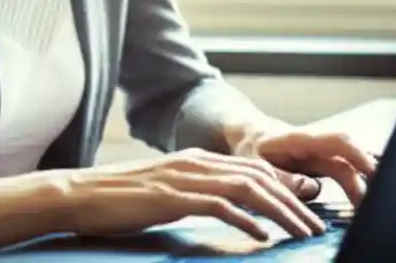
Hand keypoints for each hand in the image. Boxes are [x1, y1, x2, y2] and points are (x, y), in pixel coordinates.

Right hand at [53, 148, 326, 241]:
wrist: (80, 193)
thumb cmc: (119, 199)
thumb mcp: (165, 190)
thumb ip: (195, 192)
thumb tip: (223, 207)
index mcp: (196, 158)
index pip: (254, 166)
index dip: (286, 185)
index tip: (307, 207)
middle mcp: (196, 162)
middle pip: (260, 175)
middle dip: (294, 200)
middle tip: (316, 225)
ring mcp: (185, 177)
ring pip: (249, 188)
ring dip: (281, 211)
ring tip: (301, 232)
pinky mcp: (174, 197)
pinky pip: (221, 206)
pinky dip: (247, 220)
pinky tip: (262, 236)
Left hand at [231, 124, 378, 205]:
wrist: (248, 133)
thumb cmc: (250, 148)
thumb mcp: (256, 164)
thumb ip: (282, 178)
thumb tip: (312, 187)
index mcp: (301, 140)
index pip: (337, 142)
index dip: (358, 155)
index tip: (373, 171)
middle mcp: (316, 144)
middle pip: (349, 157)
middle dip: (365, 178)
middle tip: (373, 204)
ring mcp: (320, 152)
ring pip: (348, 164)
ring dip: (361, 182)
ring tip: (368, 206)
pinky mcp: (321, 162)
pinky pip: (342, 169)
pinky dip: (354, 182)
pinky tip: (362, 196)